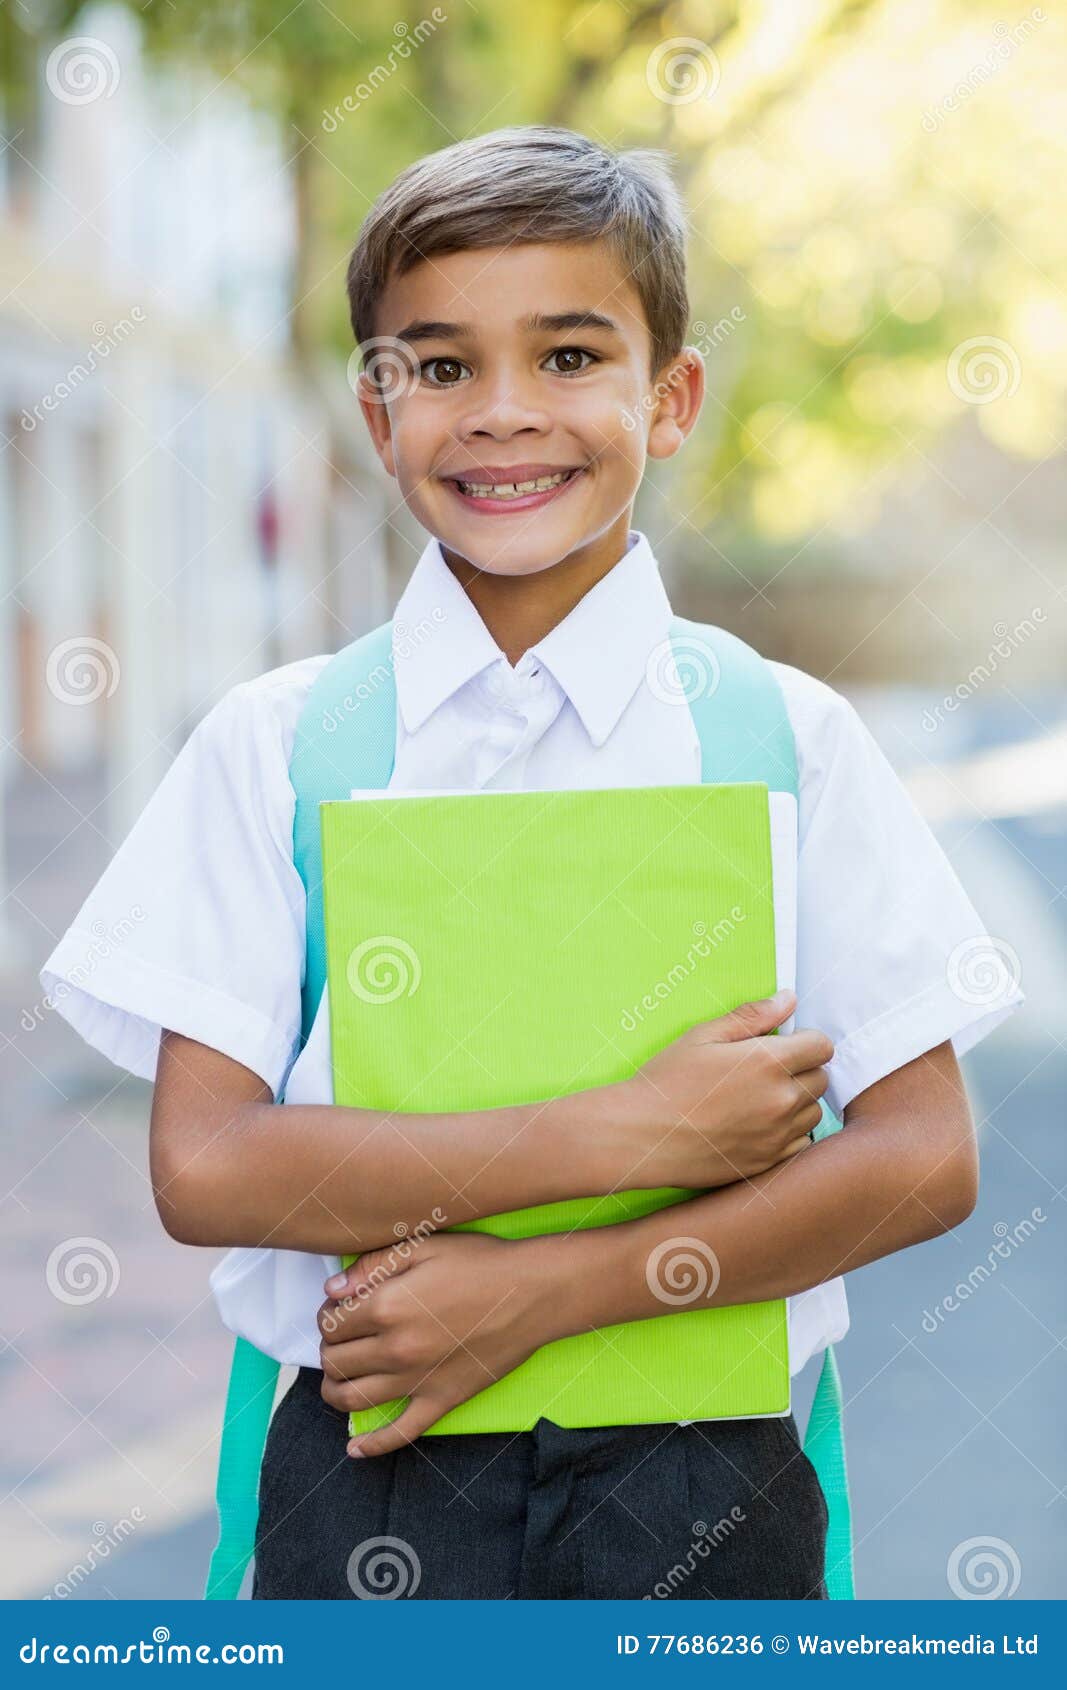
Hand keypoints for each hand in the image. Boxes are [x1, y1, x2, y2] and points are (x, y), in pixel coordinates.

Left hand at [318, 1232, 554, 1455]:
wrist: (533, 1293)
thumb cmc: (481, 1263)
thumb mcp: (423, 1246)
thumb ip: (372, 1266)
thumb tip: (333, 1289)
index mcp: (386, 1306)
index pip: (331, 1322)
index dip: (327, 1314)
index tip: (338, 1308)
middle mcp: (395, 1349)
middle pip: (335, 1361)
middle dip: (329, 1349)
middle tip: (341, 1338)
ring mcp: (417, 1381)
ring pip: (353, 1400)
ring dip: (334, 1391)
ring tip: (338, 1378)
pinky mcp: (441, 1401)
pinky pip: (399, 1434)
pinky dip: (372, 1446)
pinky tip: (354, 1449)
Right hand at [618, 989, 832, 1189]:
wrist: (641, 1136)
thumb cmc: (667, 1081)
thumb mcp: (703, 1036)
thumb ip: (752, 1017)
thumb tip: (789, 1000)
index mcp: (768, 1062)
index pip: (822, 1046)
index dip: (806, 1040)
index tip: (785, 1044)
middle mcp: (781, 1100)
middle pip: (821, 1078)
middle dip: (802, 1069)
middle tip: (766, 1070)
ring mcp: (777, 1135)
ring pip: (813, 1112)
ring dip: (798, 1101)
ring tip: (761, 1098)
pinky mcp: (768, 1162)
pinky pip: (801, 1143)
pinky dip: (789, 1132)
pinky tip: (759, 1124)